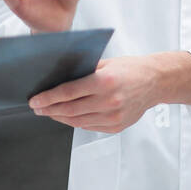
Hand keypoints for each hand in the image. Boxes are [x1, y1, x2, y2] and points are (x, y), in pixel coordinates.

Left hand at [28, 54, 162, 133]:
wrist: (155, 82)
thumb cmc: (130, 69)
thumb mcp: (106, 63)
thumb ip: (83, 71)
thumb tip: (57, 79)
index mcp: (105, 81)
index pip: (68, 93)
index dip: (48, 98)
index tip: (35, 100)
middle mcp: (109, 101)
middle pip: (70, 109)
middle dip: (50, 109)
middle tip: (38, 108)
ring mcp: (114, 116)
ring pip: (77, 121)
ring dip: (60, 117)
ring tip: (50, 112)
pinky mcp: (116, 126)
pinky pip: (89, 127)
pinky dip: (75, 122)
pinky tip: (68, 117)